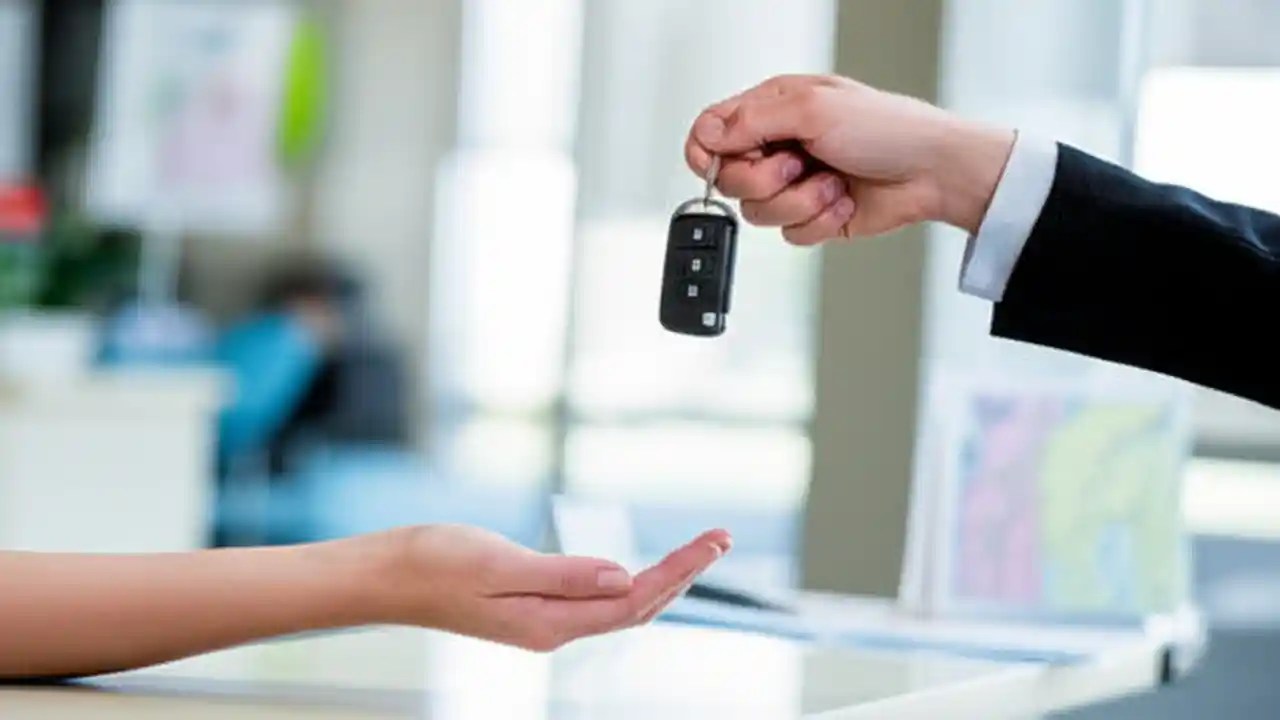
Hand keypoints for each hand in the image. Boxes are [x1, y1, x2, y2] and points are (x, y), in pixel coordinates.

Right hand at [369, 524, 731, 651]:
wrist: (384, 576)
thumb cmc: (431, 565)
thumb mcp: (498, 564)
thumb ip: (562, 575)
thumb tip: (621, 576)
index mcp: (550, 622)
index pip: (634, 599)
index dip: (680, 570)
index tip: (713, 542)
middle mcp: (553, 628)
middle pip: (637, 606)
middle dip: (683, 573)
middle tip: (720, 539)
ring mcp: (543, 619)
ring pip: (619, 605)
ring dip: (662, 578)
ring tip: (697, 552)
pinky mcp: (531, 606)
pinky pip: (595, 599)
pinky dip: (629, 580)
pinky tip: (638, 569)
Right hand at [684, 74, 1015, 242]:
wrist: (931, 172)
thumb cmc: (887, 128)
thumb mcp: (812, 108)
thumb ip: (751, 121)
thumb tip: (707, 136)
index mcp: (772, 109)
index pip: (710, 132)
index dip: (709, 153)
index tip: (730, 160)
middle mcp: (778, 146)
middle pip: (729, 179)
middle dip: (766, 179)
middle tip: (798, 165)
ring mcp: (793, 184)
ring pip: (757, 212)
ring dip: (799, 202)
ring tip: (831, 183)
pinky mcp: (810, 216)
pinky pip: (788, 234)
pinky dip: (818, 221)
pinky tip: (842, 201)